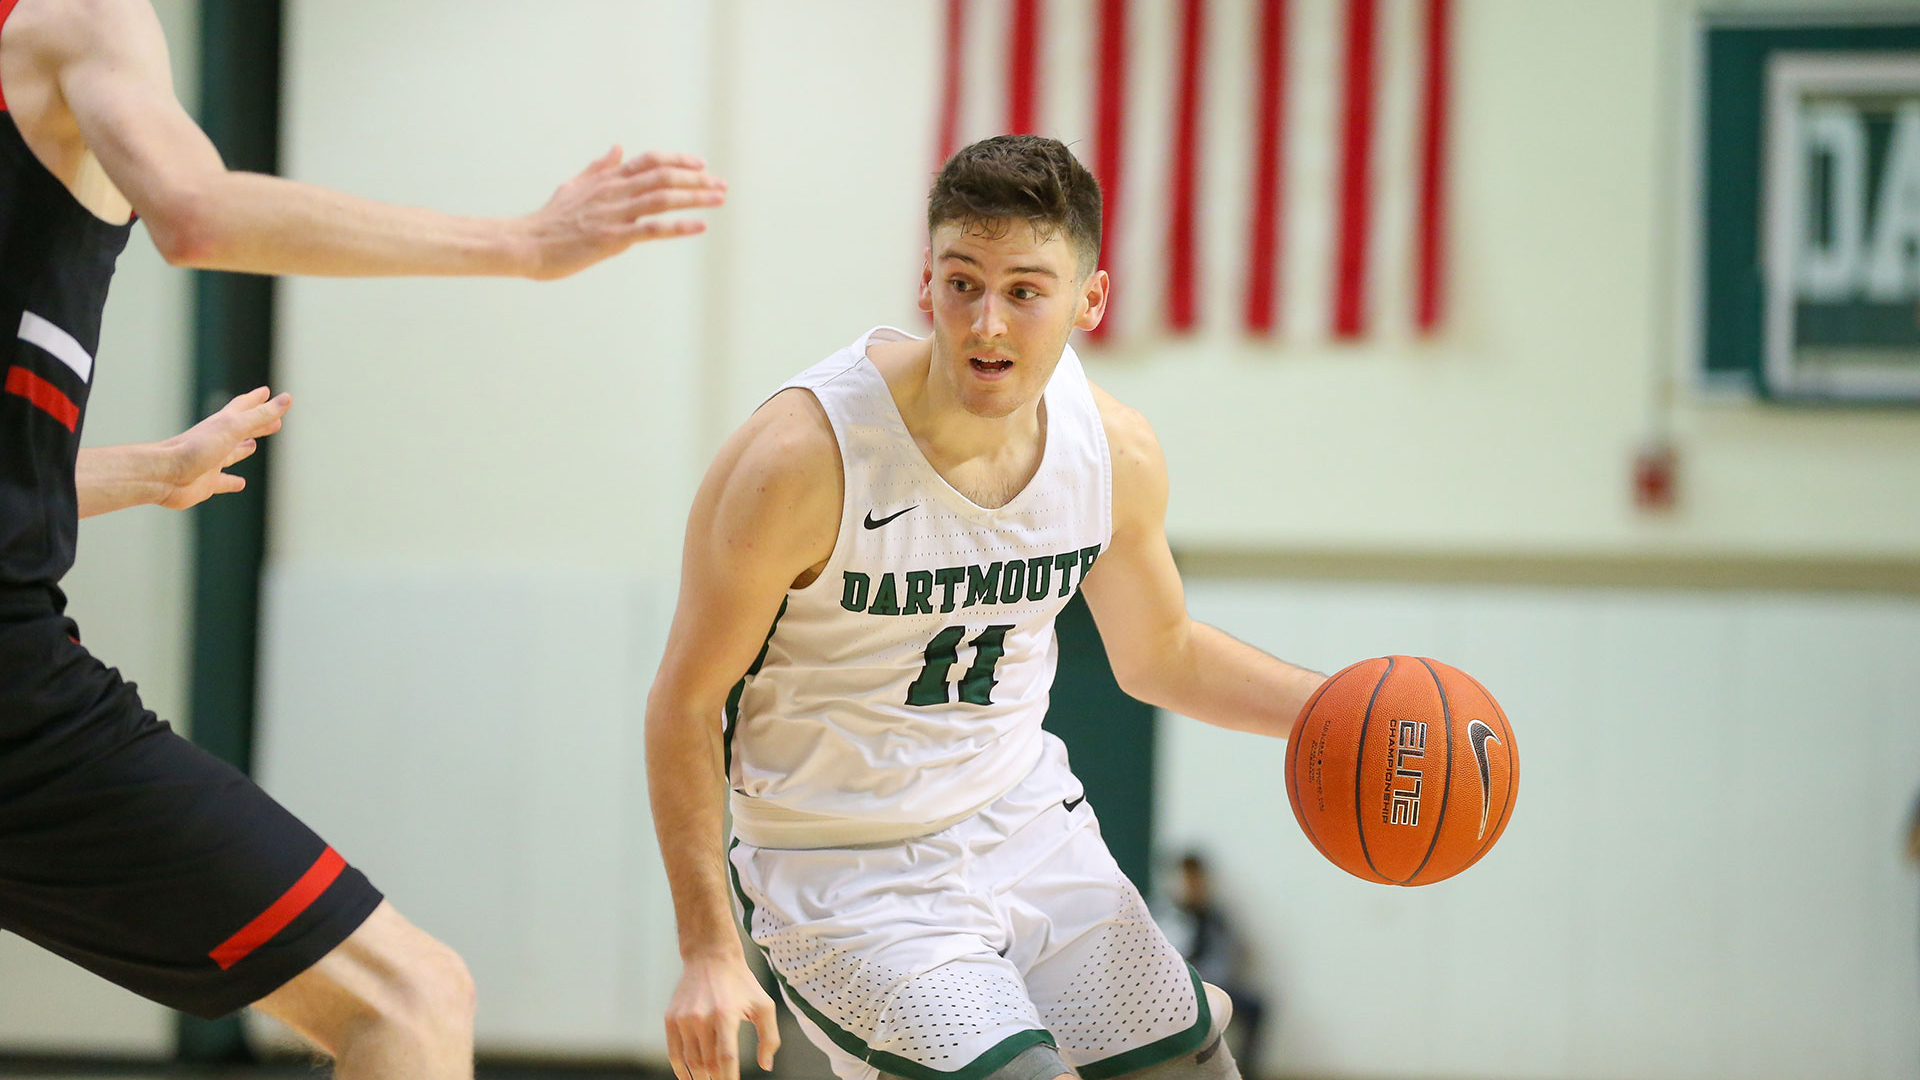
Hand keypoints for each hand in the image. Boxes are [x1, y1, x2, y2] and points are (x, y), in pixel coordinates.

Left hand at [154, 387, 289, 509]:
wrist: (165, 475)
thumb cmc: (196, 448)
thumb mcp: (233, 428)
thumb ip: (260, 415)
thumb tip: (287, 398)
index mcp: (222, 425)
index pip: (243, 407)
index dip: (256, 400)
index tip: (267, 392)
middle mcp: (217, 441)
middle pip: (241, 429)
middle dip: (257, 424)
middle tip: (274, 421)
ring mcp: (211, 462)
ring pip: (232, 453)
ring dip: (243, 449)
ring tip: (253, 445)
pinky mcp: (207, 483)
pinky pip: (223, 481)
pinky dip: (232, 482)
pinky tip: (240, 483)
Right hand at [519, 147, 725, 279]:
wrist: (526, 243)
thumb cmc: (549, 220)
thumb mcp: (573, 186)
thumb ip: (598, 168)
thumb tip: (617, 148)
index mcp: (607, 179)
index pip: (650, 160)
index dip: (678, 160)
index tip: (701, 164)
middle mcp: (615, 191)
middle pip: (664, 176)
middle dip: (696, 179)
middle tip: (721, 184)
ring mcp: (615, 213)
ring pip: (663, 199)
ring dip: (695, 198)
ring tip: (719, 198)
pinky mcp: (613, 237)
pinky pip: (653, 229)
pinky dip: (679, 226)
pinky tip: (700, 226)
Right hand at [665, 951, 779, 1079]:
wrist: (710, 957)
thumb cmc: (741, 983)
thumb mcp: (764, 1005)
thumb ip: (769, 1037)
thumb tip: (766, 1065)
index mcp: (726, 1014)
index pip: (726, 1057)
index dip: (729, 1078)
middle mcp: (702, 1017)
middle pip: (708, 1063)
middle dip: (716, 1079)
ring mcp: (683, 1019)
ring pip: (691, 1061)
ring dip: (701, 1078)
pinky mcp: (671, 1018)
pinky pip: (674, 1053)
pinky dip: (681, 1070)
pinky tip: (689, 1078)